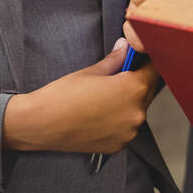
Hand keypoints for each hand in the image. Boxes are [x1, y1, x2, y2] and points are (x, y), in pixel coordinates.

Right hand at [2, 38, 161, 152]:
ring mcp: (129, 132)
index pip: (154, 70)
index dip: (148, 62)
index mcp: (133, 89)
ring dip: (130, 102)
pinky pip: (127, 127)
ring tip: (107, 97)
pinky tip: (102, 114)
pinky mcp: (119, 145)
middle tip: (122, 75)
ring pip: (138, 110)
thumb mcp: (91, 71)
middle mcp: (137, 112)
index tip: (142, 58)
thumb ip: (115, 60)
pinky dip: (121, 119)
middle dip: (138, 81)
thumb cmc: (62, 96)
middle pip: (148, 91)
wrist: (38, 125)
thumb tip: (126, 47)